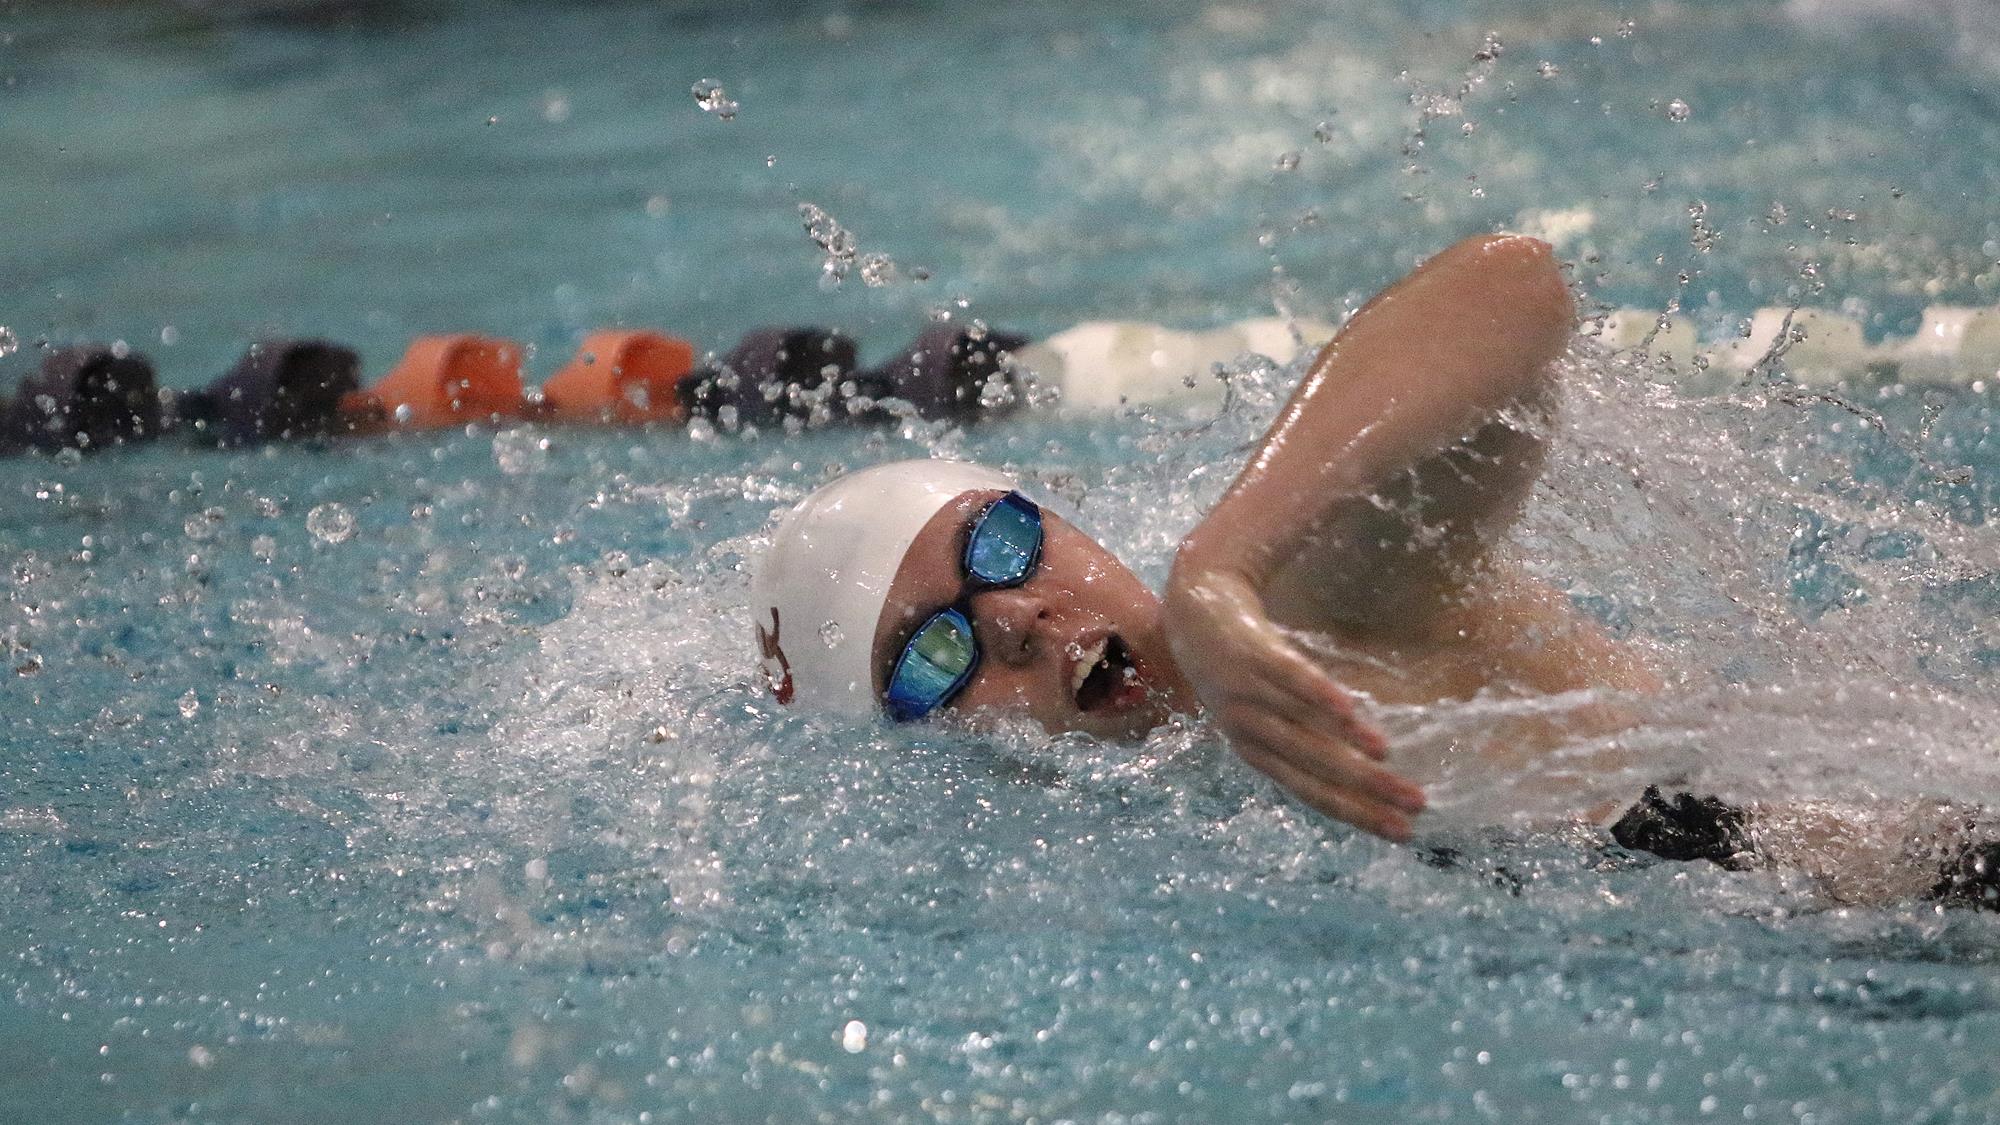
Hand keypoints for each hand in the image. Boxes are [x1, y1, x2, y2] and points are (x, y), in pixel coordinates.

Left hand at [1162, 558, 1425, 840]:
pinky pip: (1288, 677)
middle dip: (1364, 790)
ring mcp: (1247, 693)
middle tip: (1414, 804)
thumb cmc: (1239, 669)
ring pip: (1303, 729)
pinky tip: (1349, 709)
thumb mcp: (1266, 710)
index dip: (1356, 812)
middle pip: (1313, 768)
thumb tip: (1369, 762)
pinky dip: (1317, 695)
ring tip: (1388, 758)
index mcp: (1256, 750)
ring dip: (1345, 747)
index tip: (1403, 831)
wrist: (1194, 606)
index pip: (1312, 792)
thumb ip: (1308, 735)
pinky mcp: (1251, 654)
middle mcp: (1249, 730)